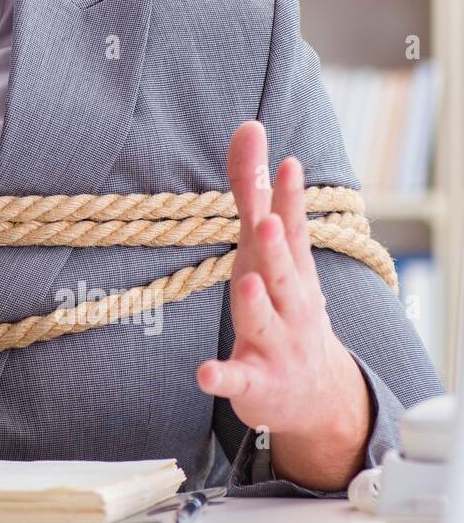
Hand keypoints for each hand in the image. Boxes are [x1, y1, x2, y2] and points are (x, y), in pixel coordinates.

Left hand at [195, 120, 370, 488]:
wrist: (317, 395)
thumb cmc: (284, 302)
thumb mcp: (270, 248)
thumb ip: (254, 189)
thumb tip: (249, 127)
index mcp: (291, 268)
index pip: (293, 229)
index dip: (290, 199)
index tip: (289, 163)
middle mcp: (290, 303)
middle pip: (284, 273)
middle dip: (277, 248)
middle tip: (267, 221)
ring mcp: (275, 343)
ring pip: (263, 322)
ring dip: (254, 304)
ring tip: (245, 282)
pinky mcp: (255, 382)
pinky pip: (237, 380)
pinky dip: (223, 376)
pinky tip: (205, 373)